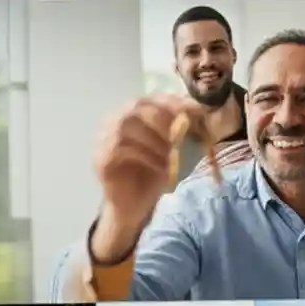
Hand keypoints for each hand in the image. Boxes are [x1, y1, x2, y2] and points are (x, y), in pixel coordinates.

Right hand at [90, 94, 203, 262]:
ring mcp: (104, 138)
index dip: (173, 102)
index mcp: (134, 114)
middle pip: (137, 106)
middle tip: (181, 136)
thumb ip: (184, 132)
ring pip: (126, 125)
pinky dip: (146, 156)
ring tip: (173, 155)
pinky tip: (162, 167)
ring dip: (155, 139)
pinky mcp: (101, 158)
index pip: (152, 97)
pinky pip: (120, 148)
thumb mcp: (174, 151)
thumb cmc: (154, 176)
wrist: (134, 207)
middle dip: (163, 119)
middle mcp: (115, 120)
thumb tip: (203, 114)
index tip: (194, 112)